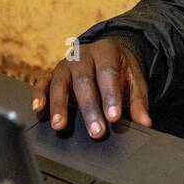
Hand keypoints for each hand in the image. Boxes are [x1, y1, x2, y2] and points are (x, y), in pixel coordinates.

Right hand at [32, 38, 151, 138]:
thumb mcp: (134, 80)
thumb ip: (138, 101)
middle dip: (89, 108)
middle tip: (96, 132)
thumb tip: (145, 122)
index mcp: (106, 51)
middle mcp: (82, 55)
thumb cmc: (120, 70)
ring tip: (60, 126)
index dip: (110, 95)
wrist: (106, 54)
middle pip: (84, 81)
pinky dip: (39, 96)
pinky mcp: (52, 73)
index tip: (114, 117)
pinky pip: (42, 83)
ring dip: (59, 106)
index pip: (108, 73)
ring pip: (60, 83)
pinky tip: (38, 111)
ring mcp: (64, 64)